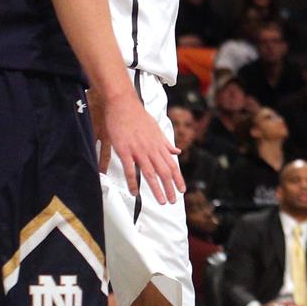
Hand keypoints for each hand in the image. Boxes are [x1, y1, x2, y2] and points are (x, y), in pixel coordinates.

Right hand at [91, 86, 184, 205]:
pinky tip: (136, 192)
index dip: (178, 178)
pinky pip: (130, 169)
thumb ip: (166, 143)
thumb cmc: (139, 117)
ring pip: (150, 173)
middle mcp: (152, 149)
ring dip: (157, 188)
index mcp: (160, 145)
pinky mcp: (124, 150)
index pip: (172, 165)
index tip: (182, 190)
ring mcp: (139, 150)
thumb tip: (177, 152)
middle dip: (170, 188)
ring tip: (161, 201)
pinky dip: (133, 182)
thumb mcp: (157, 129)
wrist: (124, 104)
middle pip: (164, 172)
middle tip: (173, 201)